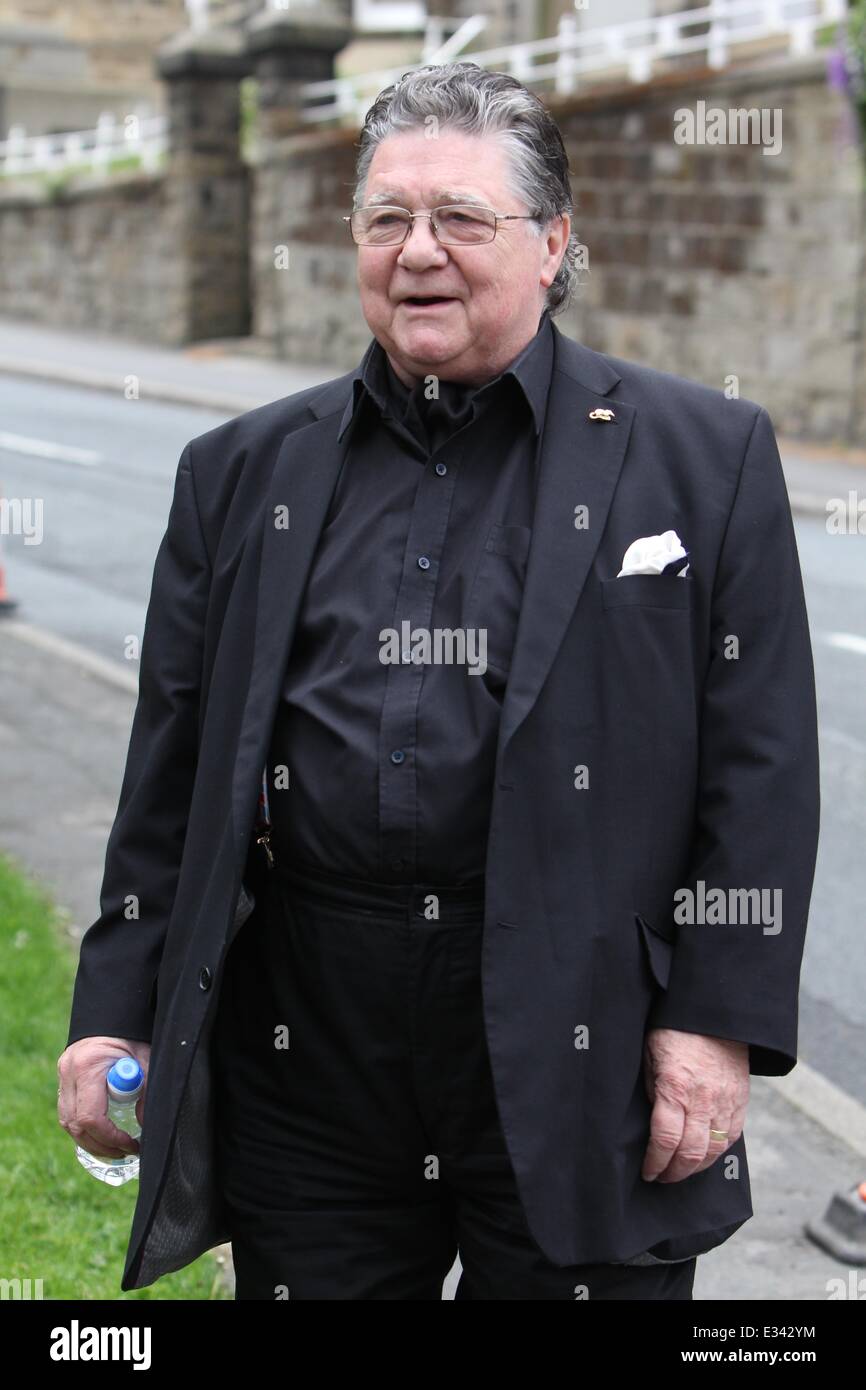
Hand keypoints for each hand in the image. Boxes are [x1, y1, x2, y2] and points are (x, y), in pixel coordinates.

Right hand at [58, 1037, 150, 1160]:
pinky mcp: (64, 1081)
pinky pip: (68, 1113)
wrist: (111, 1014)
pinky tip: (102, 1135)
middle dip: (101, 1145)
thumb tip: (144, 1125)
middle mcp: (68, 1073)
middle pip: (75, 1125)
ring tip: (116, 1149)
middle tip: (126, 1152)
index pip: (90, 1116)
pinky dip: (84, 1129)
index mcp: (88, 1066)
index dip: (110, 1137)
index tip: (132, 1143)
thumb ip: (147, 1091)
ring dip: (91, 1141)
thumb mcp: (146, 1059)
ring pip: (68, 1123)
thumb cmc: (131, 1036)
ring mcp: (62, 1077)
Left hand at [641, 1028, 748, 1182]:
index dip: (655, 1162)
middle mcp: (704, 1100)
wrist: (715, 1014)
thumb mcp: (651, 1056)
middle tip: (662, 1177)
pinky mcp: (740, 1101)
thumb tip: (651, 1122)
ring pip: (714, 1151)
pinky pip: (731, 1137)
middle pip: (691, 1152)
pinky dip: (717, 1152)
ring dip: (695, 1167)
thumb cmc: (674, 1031)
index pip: (666, 1139)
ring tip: (681, 1170)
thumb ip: (653, 1090)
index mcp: (676, 1087)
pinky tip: (704, 1155)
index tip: (648, 1171)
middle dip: (674, 1172)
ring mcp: (726, 1102)